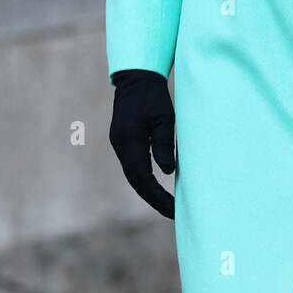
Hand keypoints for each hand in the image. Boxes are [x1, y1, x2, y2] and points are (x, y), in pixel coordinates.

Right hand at [108, 69, 176, 217]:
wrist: (135, 79)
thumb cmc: (153, 96)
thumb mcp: (164, 118)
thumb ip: (164, 144)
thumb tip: (169, 171)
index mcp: (130, 142)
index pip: (143, 178)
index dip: (158, 196)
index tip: (173, 209)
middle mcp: (121, 146)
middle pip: (136, 181)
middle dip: (154, 199)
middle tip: (173, 213)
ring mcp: (120, 144)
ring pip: (133, 176)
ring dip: (149, 191)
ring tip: (167, 205)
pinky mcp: (123, 142)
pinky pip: (133, 167)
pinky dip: (145, 180)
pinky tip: (157, 187)